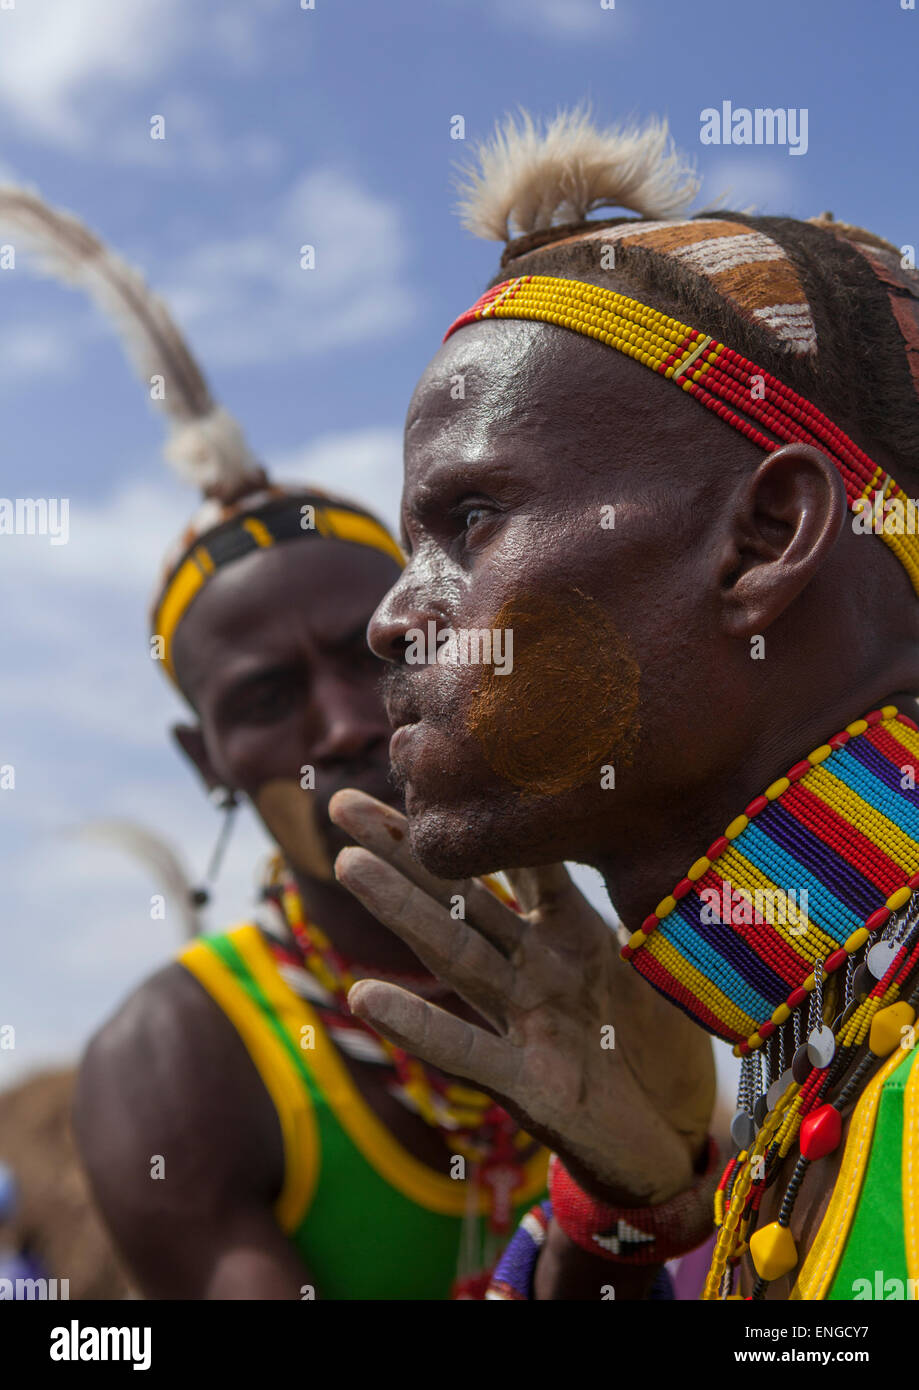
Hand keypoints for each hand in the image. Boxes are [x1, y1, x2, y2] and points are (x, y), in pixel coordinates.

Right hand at [330, 790, 714, 1205]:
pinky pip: (468, 1053)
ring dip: (401, 912)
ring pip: (456, 956)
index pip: (511, 861)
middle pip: (460, 899)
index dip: (473, 818)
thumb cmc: (654, 1047)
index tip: (431, 765)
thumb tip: (611, 820)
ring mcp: (525, 1024)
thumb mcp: (647, 962)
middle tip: (342, 801)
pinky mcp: (529, 1087)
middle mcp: (534, 970)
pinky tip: (365, 997)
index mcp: (569, 934)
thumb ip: (618, 903)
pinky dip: (419, 1025)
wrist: (677, 1140)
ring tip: (349, 864)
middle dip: (403, 851)